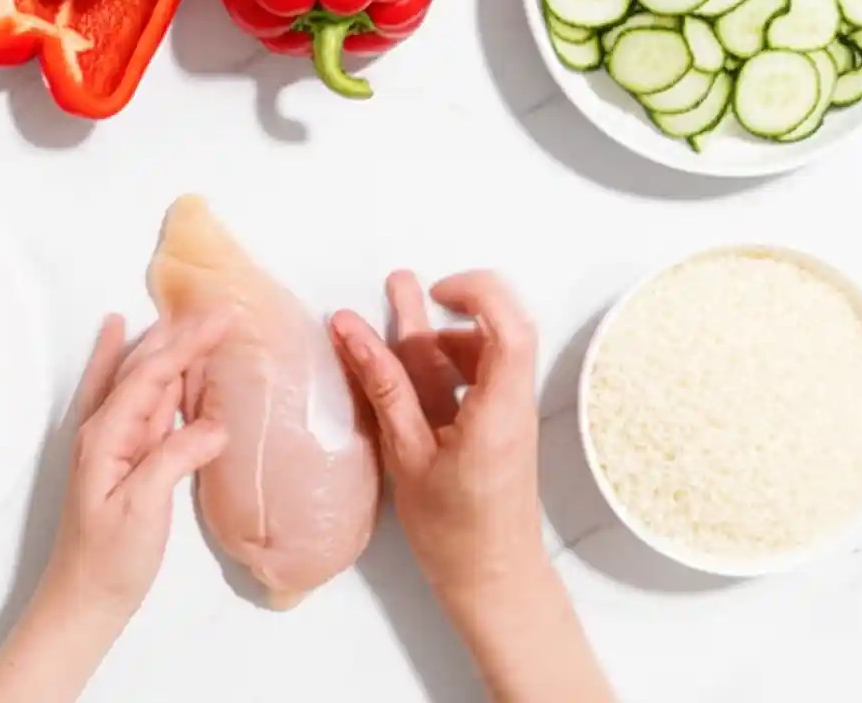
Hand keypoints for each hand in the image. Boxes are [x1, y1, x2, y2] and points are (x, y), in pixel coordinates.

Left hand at [0, 312, 231, 702]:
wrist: (83, 601)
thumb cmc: (110, 561)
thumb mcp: (143, 509)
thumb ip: (173, 459)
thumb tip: (212, 424)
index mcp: (106, 436)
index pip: (150, 375)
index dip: (185, 344)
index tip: (220, 319)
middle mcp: (102, 430)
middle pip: (142, 367)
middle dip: (178, 335)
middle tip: (217, 310)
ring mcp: (109, 442)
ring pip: (138, 379)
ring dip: (162, 345)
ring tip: (185, 315)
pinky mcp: (120, 457)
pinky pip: (135, 401)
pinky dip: (135, 366)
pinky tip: (119, 335)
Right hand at [330, 270, 545, 605]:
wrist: (493, 578)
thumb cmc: (455, 531)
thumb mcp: (409, 456)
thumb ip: (385, 389)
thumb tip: (352, 332)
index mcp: (499, 410)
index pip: (509, 326)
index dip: (476, 294)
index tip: (433, 292)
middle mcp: (510, 403)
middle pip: (491, 332)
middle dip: (442, 304)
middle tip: (396, 283)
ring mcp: (503, 414)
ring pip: (474, 356)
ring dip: (432, 333)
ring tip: (392, 313)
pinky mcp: (491, 427)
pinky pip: (467, 380)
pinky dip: (435, 367)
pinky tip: (398, 370)